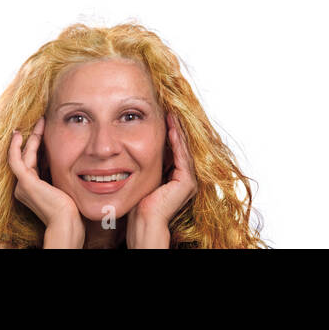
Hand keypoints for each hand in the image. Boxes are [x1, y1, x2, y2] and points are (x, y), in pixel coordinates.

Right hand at [7, 118, 83, 247]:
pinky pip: (15, 160)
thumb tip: (63, 160)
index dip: (36, 147)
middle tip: (42, 121)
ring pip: (23, 155)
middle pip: (27, 157)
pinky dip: (15, 146)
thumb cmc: (68, 208)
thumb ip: (56, 174)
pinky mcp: (25, 182)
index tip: (43, 133)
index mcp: (31, 189)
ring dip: (31, 137)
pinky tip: (19, 134)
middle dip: (34, 138)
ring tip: (39, 122)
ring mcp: (22, 185)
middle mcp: (22, 187)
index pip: (32, 162)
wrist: (66, 221)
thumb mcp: (61, 186)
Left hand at [127, 113, 196, 248]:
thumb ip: (149, 162)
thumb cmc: (139, 201)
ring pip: (183, 149)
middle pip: (182, 147)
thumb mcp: (145, 174)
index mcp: (177, 177)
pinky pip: (182, 156)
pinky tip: (172, 128)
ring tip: (172, 115)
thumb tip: (140, 145)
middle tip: (170, 110)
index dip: (171, 132)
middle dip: (176, 128)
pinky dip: (177, 142)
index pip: (175, 149)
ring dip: (178, 131)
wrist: (142, 219)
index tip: (165, 115)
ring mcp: (189, 181)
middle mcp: (186, 178)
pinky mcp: (187, 182)